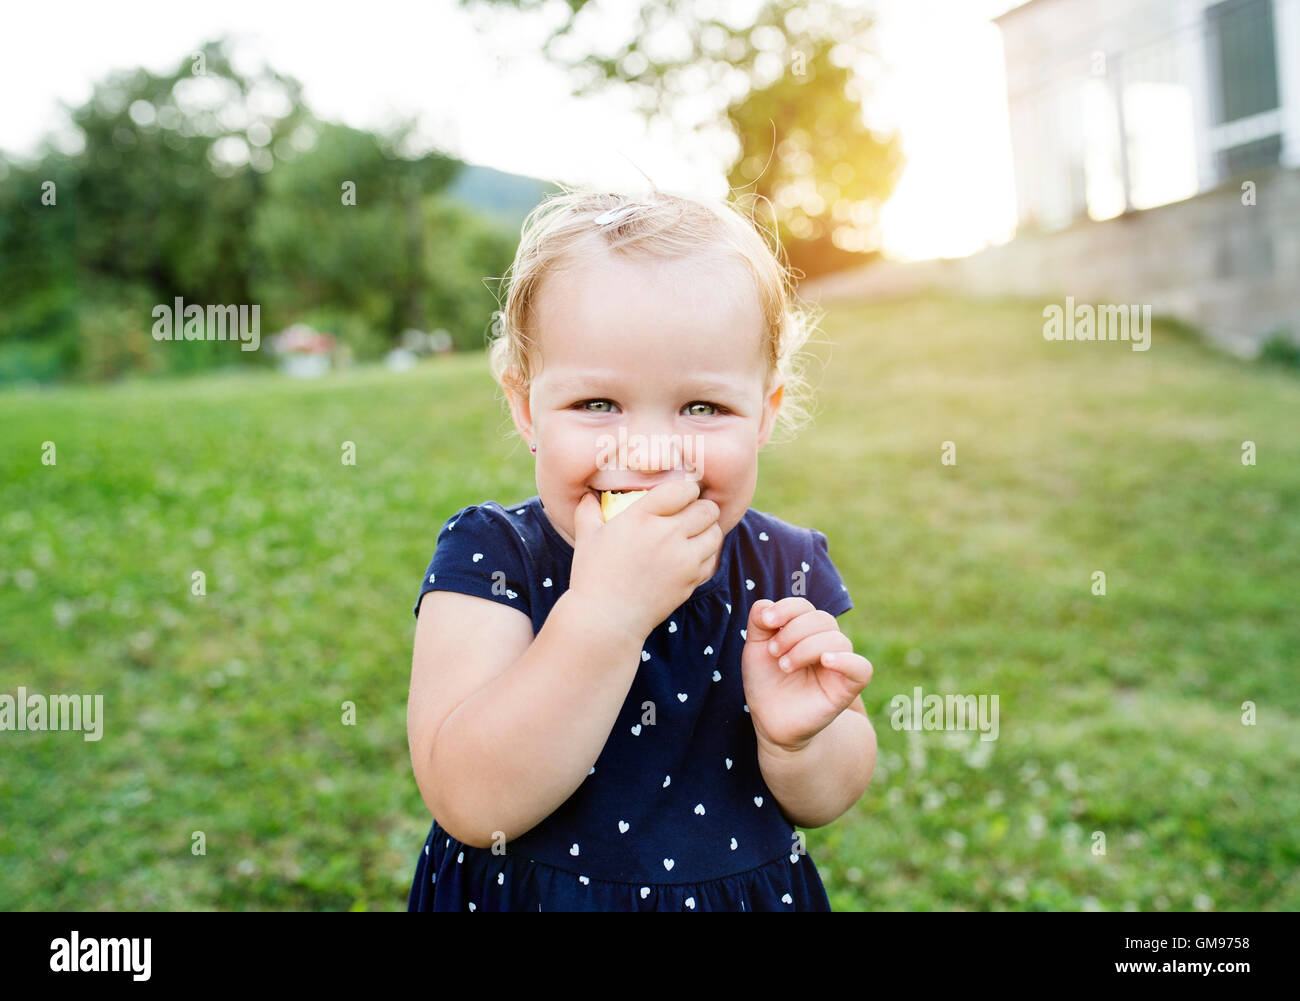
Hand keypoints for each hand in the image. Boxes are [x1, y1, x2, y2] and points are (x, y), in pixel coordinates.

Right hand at [569, 478, 721, 639]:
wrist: (607, 619)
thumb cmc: (593, 576)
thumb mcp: (586, 538)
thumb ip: (588, 511)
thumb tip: (588, 495)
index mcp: (641, 517)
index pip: (683, 489)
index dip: (687, 489)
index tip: (682, 495)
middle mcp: (667, 534)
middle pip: (707, 509)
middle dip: (703, 507)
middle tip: (694, 512)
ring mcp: (683, 559)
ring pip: (715, 533)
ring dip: (709, 529)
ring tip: (697, 532)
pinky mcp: (691, 581)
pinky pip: (712, 559)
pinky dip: (707, 554)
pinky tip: (693, 555)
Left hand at [741, 597, 872, 753]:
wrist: (770, 721)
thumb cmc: (766, 683)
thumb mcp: (755, 649)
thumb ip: (760, 622)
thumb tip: (767, 602)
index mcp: (805, 630)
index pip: (804, 607)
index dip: (787, 608)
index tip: (766, 622)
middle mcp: (825, 643)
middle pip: (822, 619)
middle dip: (794, 631)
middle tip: (774, 652)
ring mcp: (839, 664)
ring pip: (838, 640)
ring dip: (807, 648)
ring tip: (785, 665)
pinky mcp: (848, 687)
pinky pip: (862, 668)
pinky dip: (845, 661)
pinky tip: (825, 661)